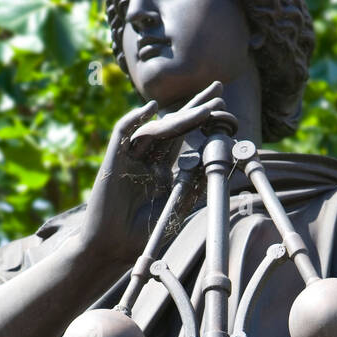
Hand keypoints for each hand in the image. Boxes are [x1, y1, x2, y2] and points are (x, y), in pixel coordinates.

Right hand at [79, 82, 227, 266]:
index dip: (201, 120)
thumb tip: (219, 165)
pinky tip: (150, 109)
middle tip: (218, 88)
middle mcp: (149, 160)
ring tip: (202, 108)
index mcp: (164, 170)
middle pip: (173, 126)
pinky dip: (134, 120)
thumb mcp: (177, 208)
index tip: (222, 106)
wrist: (113, 248)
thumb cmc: (143, 235)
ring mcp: (131, 159)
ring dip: (178, 116)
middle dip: (195, 106)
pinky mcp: (114, 161)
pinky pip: (122, 134)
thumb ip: (194, 187)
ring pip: (155, 129)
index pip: (185, 138)